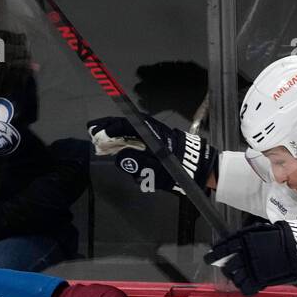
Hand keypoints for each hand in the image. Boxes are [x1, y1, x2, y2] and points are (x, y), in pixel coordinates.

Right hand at [88, 114, 216, 195]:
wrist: (203, 171)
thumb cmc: (183, 170)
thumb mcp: (160, 170)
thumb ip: (139, 163)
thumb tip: (120, 158)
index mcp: (153, 134)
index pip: (129, 125)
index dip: (112, 127)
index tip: (99, 132)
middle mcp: (152, 135)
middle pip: (127, 129)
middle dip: (109, 131)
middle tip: (92, 133)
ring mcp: (155, 142)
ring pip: (132, 139)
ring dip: (116, 141)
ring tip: (102, 146)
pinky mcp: (157, 152)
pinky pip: (140, 149)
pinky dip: (128, 151)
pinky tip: (121, 157)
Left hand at [206, 220, 296, 296]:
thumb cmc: (292, 240)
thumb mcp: (273, 229)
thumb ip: (258, 233)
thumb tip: (248, 236)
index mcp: (248, 238)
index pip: (224, 246)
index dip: (215, 254)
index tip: (210, 257)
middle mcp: (246, 253)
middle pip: (228, 265)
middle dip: (228, 268)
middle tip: (230, 270)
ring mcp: (252, 269)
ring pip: (235, 277)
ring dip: (237, 279)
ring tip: (244, 278)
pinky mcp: (260, 281)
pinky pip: (246, 288)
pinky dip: (247, 288)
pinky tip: (251, 286)